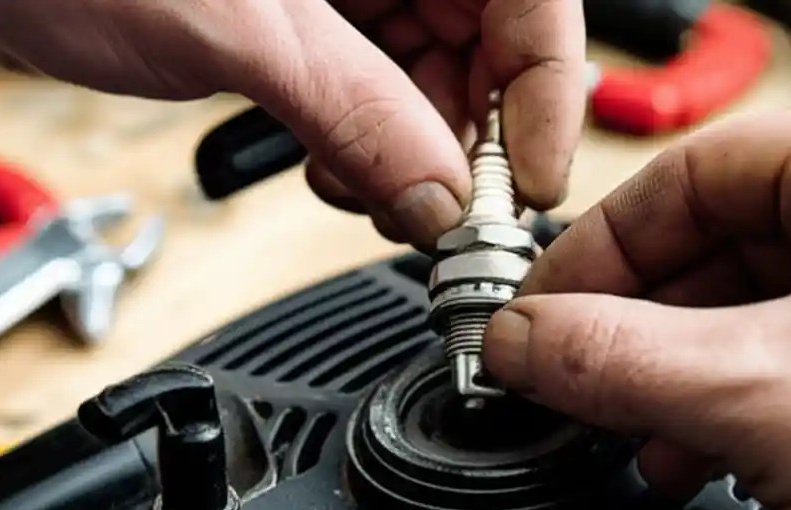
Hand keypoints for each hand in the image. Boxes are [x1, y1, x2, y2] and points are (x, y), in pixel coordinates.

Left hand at [0, 0, 585, 246]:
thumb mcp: (245, 31)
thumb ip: (365, 117)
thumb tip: (444, 200)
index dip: (545, 82)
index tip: (527, 177)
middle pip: (484, 33)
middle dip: (467, 130)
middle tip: (443, 209)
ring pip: (427, 67)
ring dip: (412, 147)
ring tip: (372, 193)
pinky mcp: (298, 15)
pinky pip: (370, 82)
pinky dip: (364, 138)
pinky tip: (334, 167)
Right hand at [482, 103, 790, 509]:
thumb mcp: (747, 396)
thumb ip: (610, 356)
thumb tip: (527, 338)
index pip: (703, 172)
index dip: (605, 244)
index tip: (549, 305)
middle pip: (735, 242)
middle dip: (646, 325)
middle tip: (581, 373)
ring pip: (774, 308)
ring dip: (689, 373)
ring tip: (641, 429)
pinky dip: (750, 401)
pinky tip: (710, 453)